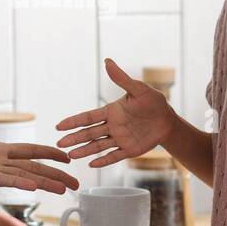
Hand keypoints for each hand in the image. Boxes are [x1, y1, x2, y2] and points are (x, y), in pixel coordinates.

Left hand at [0, 82, 79, 192]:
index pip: (28, 151)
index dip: (47, 153)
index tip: (66, 157)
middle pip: (32, 167)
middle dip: (54, 175)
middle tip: (75, 184)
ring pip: (23, 177)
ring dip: (44, 182)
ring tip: (64, 188)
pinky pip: (2, 180)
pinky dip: (19, 183)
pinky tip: (34, 186)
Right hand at [54, 58, 174, 167]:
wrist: (168, 120)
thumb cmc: (153, 101)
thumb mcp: (139, 89)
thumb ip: (121, 79)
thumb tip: (107, 60)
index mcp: (111, 112)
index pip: (88, 117)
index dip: (74, 121)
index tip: (59, 126)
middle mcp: (112, 126)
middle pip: (89, 133)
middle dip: (74, 138)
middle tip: (59, 144)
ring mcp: (119, 139)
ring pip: (98, 146)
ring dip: (84, 150)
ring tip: (70, 155)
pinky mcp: (129, 150)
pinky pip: (114, 156)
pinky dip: (103, 161)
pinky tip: (91, 164)